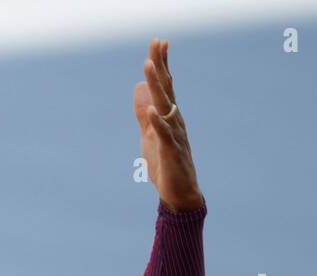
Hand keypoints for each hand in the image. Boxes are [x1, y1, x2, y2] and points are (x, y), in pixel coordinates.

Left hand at [133, 38, 202, 211]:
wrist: (178, 194)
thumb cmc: (165, 164)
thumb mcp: (149, 136)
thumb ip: (143, 114)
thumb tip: (138, 89)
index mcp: (168, 117)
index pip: (165, 86)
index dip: (161, 65)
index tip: (158, 42)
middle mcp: (174, 122)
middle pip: (166, 90)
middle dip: (160, 66)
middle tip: (156, 43)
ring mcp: (175, 136)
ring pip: (165, 107)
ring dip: (157, 87)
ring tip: (149, 67)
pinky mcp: (172, 153)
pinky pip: (164, 136)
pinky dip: (157, 123)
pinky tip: (152, 110)